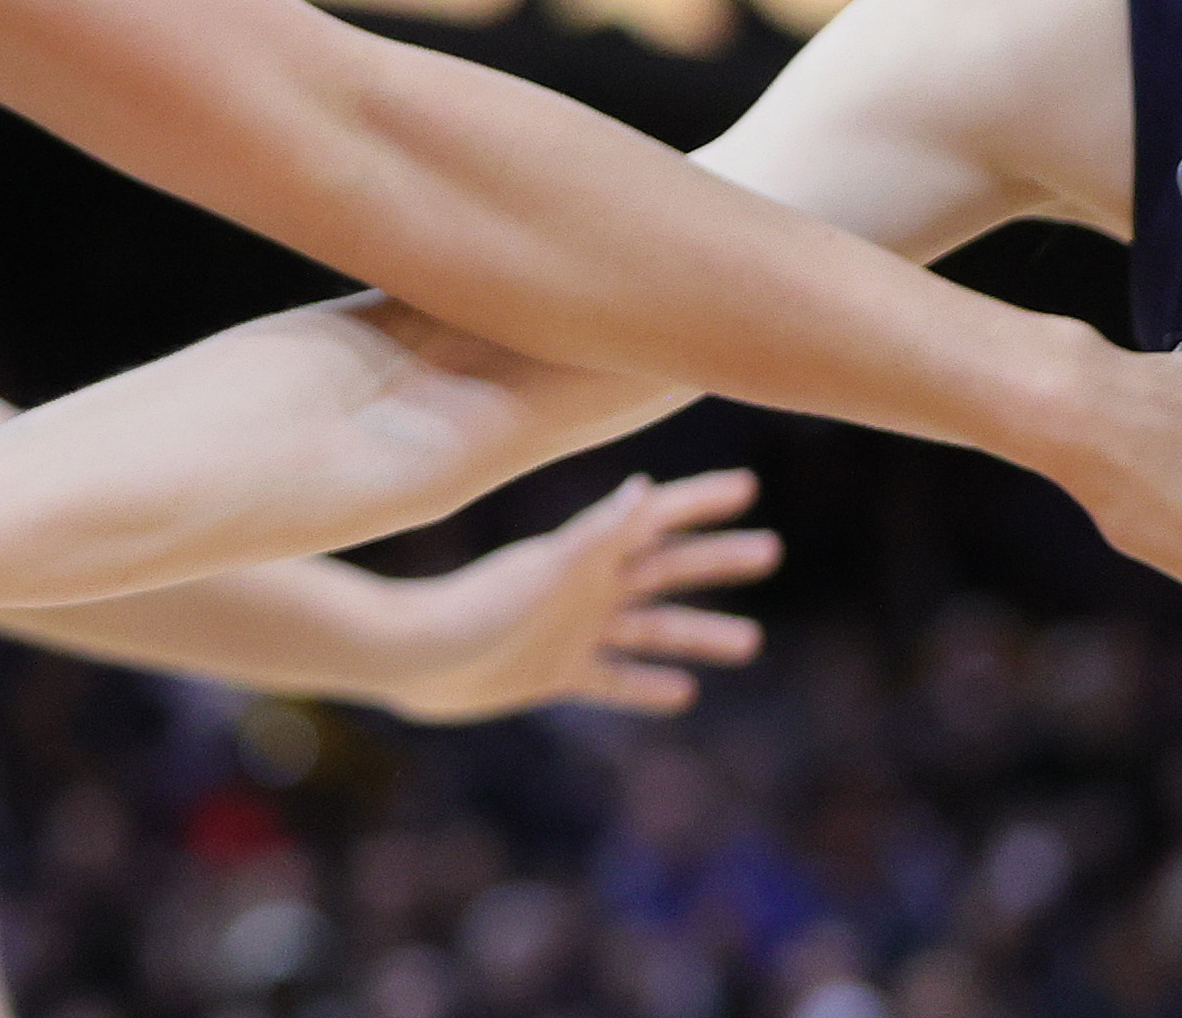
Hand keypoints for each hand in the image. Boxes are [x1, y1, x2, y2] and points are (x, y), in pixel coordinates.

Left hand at [368, 467, 781, 722]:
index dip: (701, 502)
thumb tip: (646, 489)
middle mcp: (585, 587)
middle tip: (773, 550)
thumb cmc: (471, 607)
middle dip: (716, 560)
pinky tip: (683, 693)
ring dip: (698, 632)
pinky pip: (613, 681)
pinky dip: (646, 686)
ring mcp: (573, 630)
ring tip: (750, 640)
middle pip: (666, 568)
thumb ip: (597, 534)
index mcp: (584, 554)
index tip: (749, 488)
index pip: (656, 520)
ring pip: (651, 629)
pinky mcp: (555, 673)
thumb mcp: (545, 571)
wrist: (409, 655)